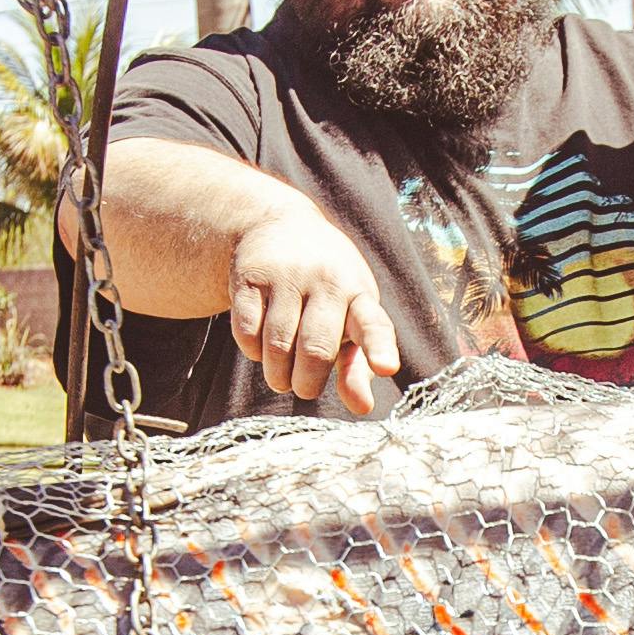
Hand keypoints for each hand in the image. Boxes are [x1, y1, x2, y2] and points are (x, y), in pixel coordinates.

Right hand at [227, 199, 400, 414]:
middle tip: (302, 388)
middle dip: (306, 382)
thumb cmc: (326, 290)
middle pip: (316, 348)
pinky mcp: (250, 277)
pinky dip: (252, 351)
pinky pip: (247, 332)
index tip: (386, 367)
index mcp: (358, 295)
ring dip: (277, 374)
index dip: (379, 348)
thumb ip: (357, 366)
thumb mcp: (349, 319)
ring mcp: (286, 276)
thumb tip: (363, 407)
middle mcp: (326, 281)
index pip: (373, 324)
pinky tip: (260, 346)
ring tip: (281, 374)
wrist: (281, 227)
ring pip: (277, 345)